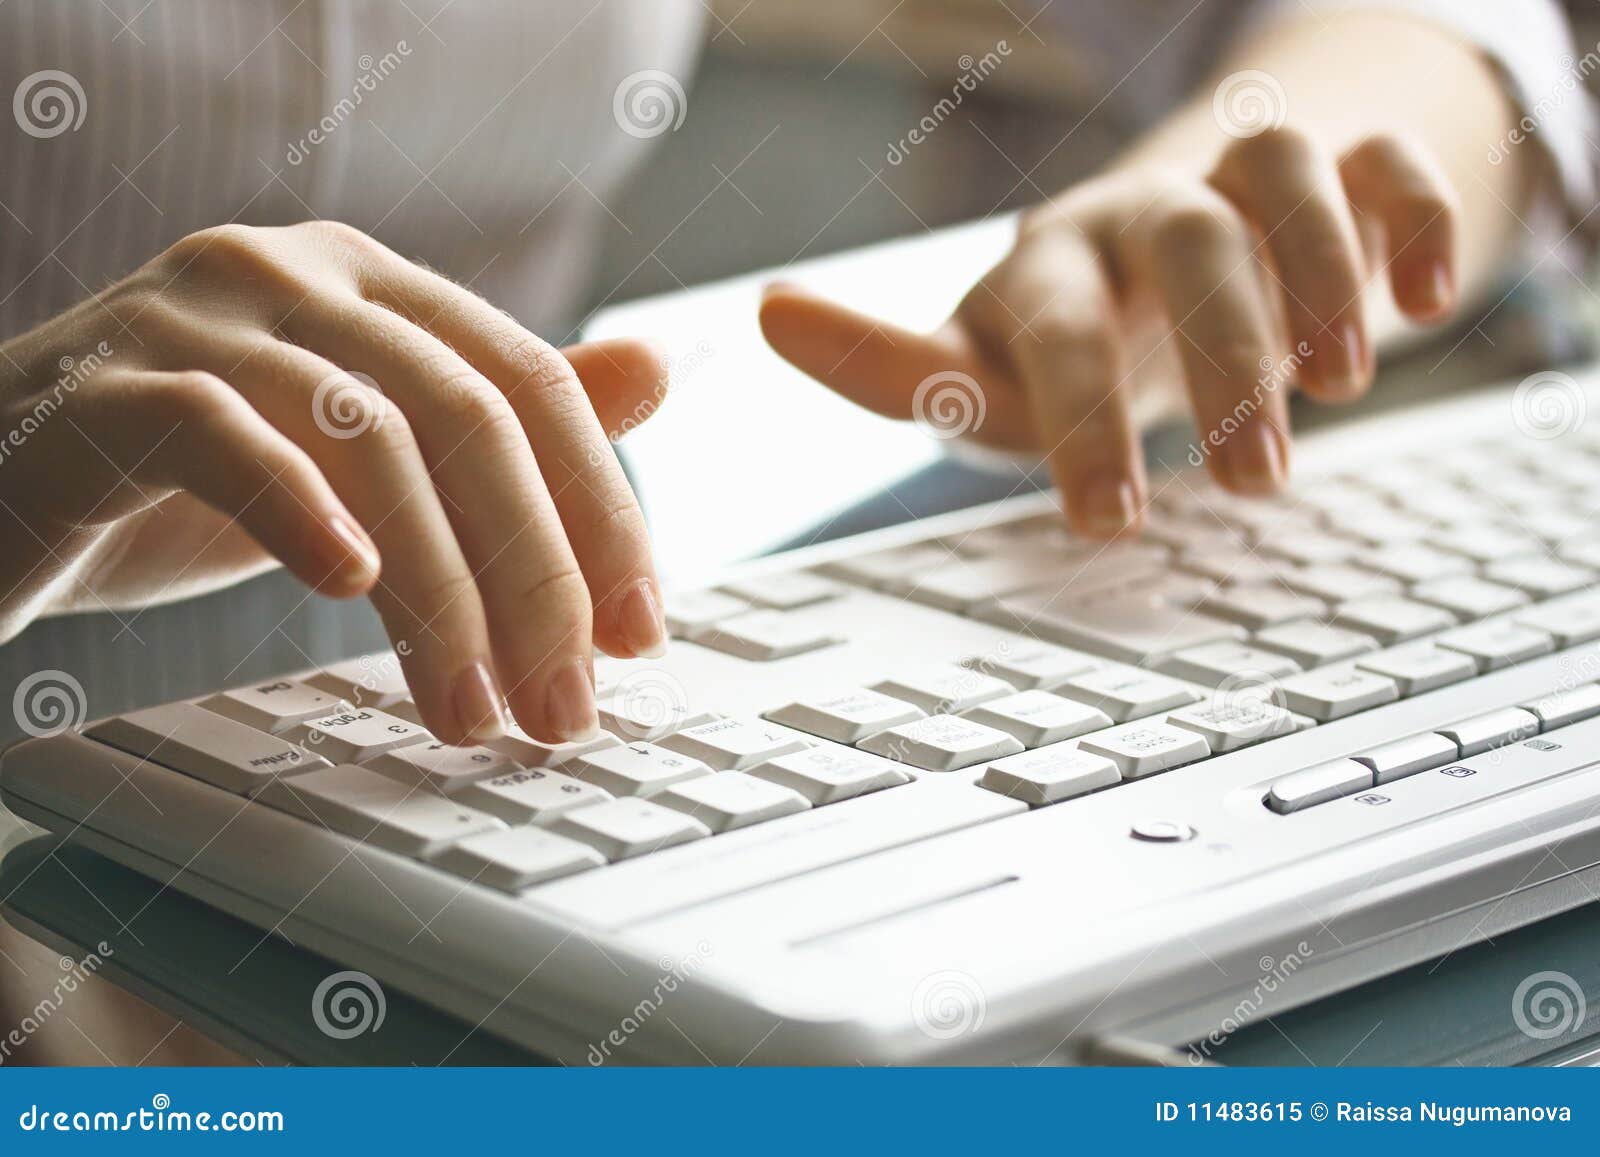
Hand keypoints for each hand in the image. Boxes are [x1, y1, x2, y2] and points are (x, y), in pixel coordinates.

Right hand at [0, 221, 669, 744]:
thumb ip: (497, 416)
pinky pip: (222, 437)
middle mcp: (290, 272)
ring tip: (472, 709)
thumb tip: (659, 370)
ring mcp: (191, 317)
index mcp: (367, 281)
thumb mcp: (358, 455)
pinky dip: (299, 511)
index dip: (600, 509)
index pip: (528, 382)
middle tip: (566, 703)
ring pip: (368, 439)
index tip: (639, 631)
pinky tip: (348, 589)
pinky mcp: (101, 386)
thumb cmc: (183, 478)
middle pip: (468, 416)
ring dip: (440, 592)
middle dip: (537, 576)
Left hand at [761, 128, 1457, 535]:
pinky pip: (1378, 164)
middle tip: (1248, 482)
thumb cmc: (1065, 340)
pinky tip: (1424, 300)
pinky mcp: (1328, 180)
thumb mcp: (983, 369)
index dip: (1074, 415)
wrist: (1169, 273)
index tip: (1104, 519)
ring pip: (1277, 181)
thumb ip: (892, 366)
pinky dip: (1407, 218)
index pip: (1047, 331)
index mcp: (1044, 272)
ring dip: (1312, 277)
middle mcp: (1136, 220)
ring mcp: (1232, 190)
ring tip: (1335, 389)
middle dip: (1217, 359)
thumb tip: (764, 311)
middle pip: (1177, 251)